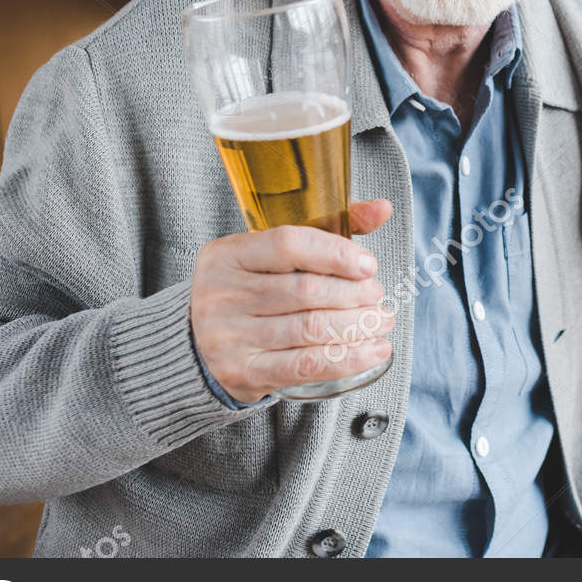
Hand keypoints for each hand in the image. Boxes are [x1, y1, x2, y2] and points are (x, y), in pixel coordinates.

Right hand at [190, 199, 396, 403]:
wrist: (199, 345)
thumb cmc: (251, 289)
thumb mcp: (276, 253)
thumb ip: (328, 229)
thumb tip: (383, 208)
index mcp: (228, 254)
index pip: (289, 244)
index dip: (337, 253)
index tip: (369, 265)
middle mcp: (222, 293)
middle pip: (306, 290)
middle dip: (355, 294)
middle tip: (378, 296)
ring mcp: (228, 336)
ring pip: (310, 328)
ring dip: (358, 325)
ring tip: (380, 320)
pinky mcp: (242, 372)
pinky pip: (306, 365)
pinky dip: (348, 358)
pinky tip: (374, 350)